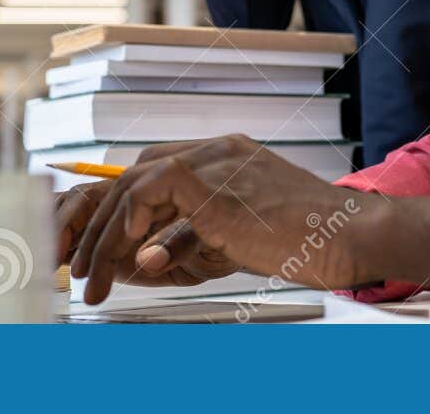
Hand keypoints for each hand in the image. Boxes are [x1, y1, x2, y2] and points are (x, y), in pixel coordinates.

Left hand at [68, 135, 373, 305]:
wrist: (351, 235)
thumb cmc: (307, 240)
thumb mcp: (239, 237)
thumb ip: (191, 240)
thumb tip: (139, 261)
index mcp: (224, 156)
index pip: (150, 170)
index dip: (115, 208)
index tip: (92, 246)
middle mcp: (218, 151)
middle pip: (134, 173)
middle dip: (97, 224)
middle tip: (78, 268)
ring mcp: (220, 164)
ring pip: (137, 183)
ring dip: (106, 235)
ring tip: (92, 278)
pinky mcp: (221, 187)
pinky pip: (157, 192)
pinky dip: (134, 224)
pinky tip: (133, 260)